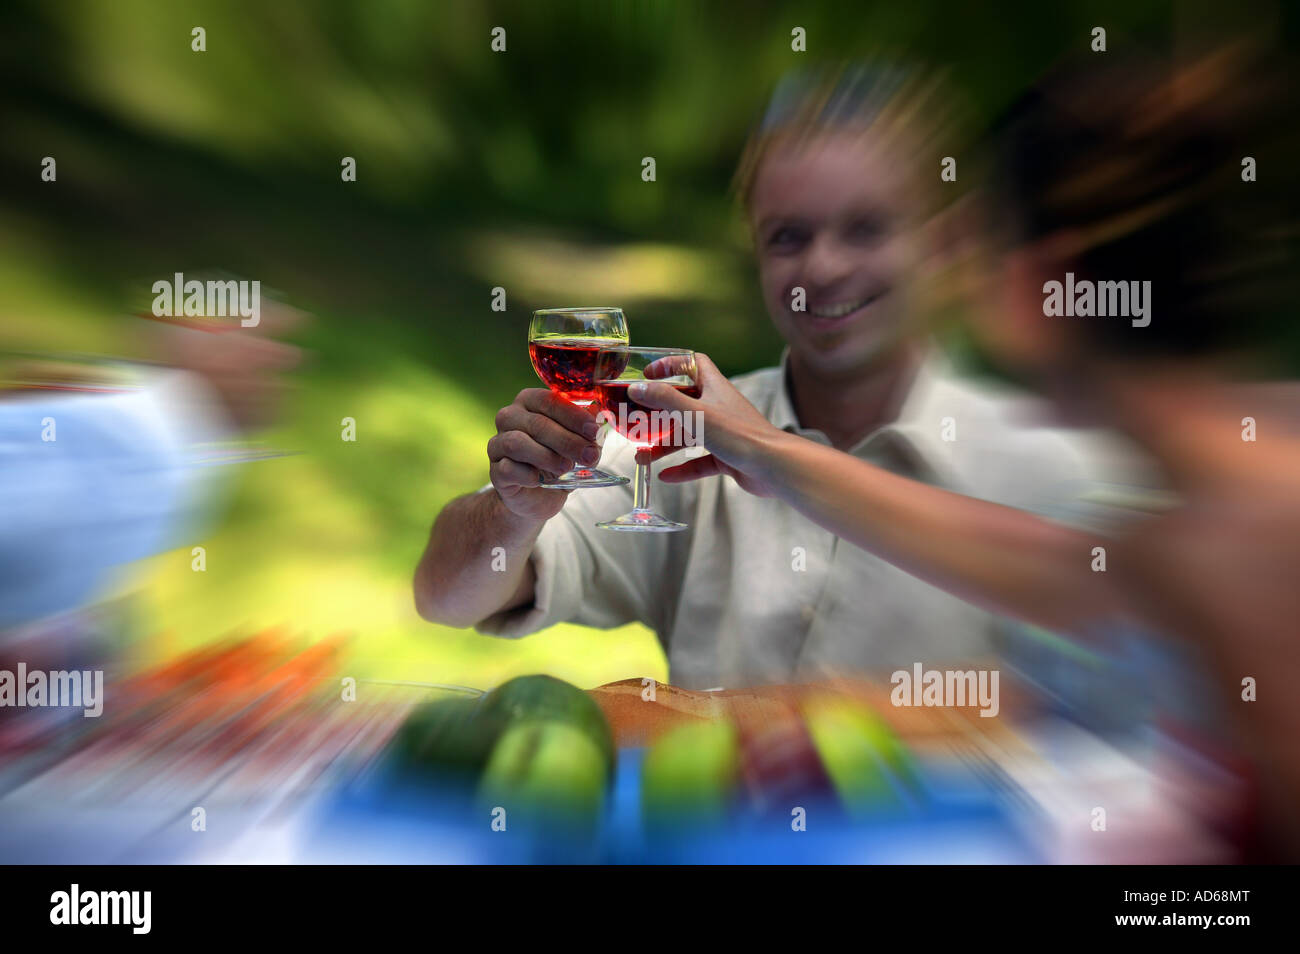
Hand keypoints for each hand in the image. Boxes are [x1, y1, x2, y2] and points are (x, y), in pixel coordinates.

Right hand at [488, 388, 602, 519]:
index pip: (550, 401)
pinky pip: (508, 468)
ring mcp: (497, 443)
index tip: (594, 430)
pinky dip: (528, 475)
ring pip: (518, 443)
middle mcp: (509, 417)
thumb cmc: (558, 461)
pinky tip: (540, 480)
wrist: (536, 496)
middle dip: (568, 441)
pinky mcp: (495, 470)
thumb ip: (587, 430)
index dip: (574, 416)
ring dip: (547, 456)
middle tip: (590, 455)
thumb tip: (601, 416)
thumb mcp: (578, 444)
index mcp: (530, 401)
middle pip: (537, 424)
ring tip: (566, 468)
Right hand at [633, 353, 785, 496]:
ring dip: (665, 445)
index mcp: (714, 387)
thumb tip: (637, 388)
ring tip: (642, 457)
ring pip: (688, 435)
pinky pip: (699, 461)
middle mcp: (718, 407)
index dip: (671, 364)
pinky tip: (665, 476)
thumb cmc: (739, 433)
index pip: (693, 363)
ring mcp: (723, 433)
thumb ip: (664, 399)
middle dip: (658, 414)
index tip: (649, 375)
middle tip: (636, 422)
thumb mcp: (695, 413)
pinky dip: (683, 468)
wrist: (772, 466)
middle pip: (683, 404)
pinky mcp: (727, 456)